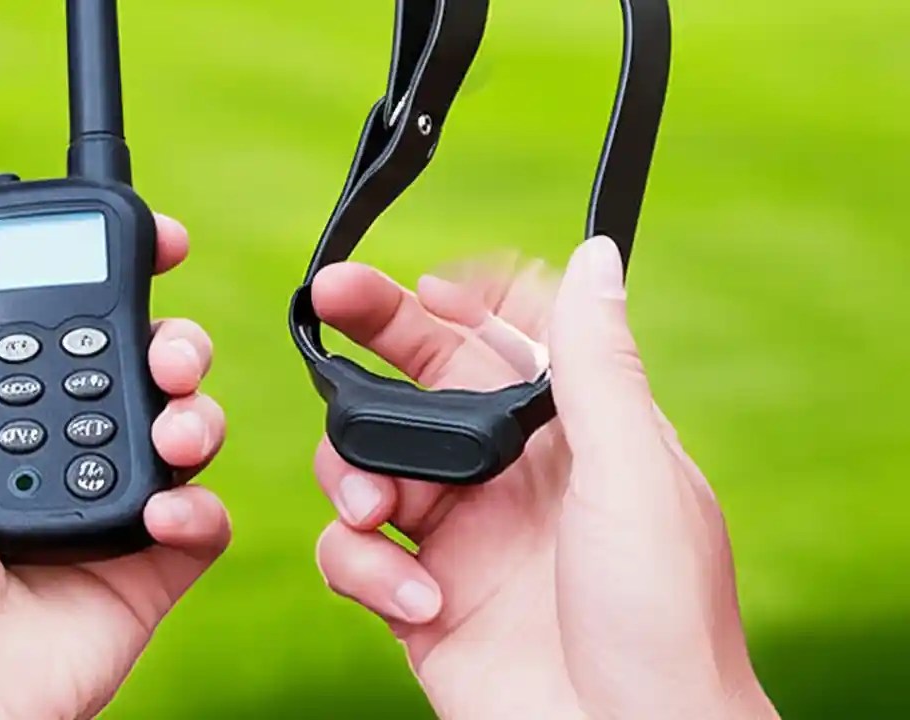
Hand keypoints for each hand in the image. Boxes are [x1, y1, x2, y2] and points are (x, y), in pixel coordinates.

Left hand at [0, 207, 228, 719]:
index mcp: (6, 399)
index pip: (78, 314)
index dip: (125, 272)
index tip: (167, 246)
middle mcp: (67, 439)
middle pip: (151, 358)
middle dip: (178, 340)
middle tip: (168, 356)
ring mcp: (114, 499)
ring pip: (191, 424)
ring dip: (196, 415)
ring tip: (171, 435)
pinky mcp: (154, 560)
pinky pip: (207, 514)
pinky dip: (197, 507)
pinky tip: (160, 518)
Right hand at [310, 237, 776, 718]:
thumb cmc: (661, 621)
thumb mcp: (634, 474)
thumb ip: (598, 365)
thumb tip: (598, 255)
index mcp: (568, 437)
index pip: (503, 341)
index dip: (458, 300)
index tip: (414, 279)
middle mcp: (505, 480)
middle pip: (418, 386)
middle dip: (369, 340)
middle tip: (326, 303)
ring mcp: (458, 541)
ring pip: (364, 466)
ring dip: (351, 472)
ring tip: (370, 506)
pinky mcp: (415, 602)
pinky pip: (351, 556)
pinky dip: (363, 569)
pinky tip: (417, 602)